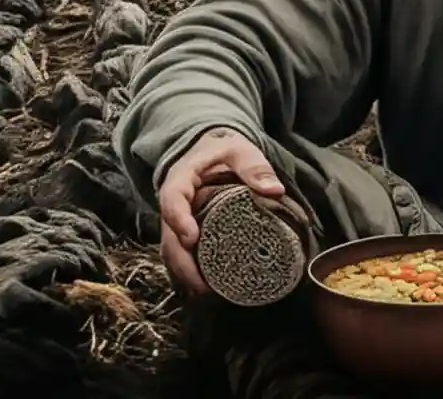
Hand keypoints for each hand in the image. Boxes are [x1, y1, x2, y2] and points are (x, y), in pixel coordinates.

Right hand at [157, 126, 284, 295]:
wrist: (210, 149)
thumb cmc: (224, 150)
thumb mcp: (240, 150)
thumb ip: (254, 167)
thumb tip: (274, 191)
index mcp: (181, 179)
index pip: (172, 199)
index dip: (178, 220)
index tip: (192, 238)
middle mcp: (173, 203)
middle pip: (168, 235)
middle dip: (181, 262)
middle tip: (201, 285)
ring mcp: (177, 220)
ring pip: (172, 250)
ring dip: (184, 273)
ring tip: (207, 292)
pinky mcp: (185, 231)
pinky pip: (182, 254)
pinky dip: (190, 271)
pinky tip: (208, 287)